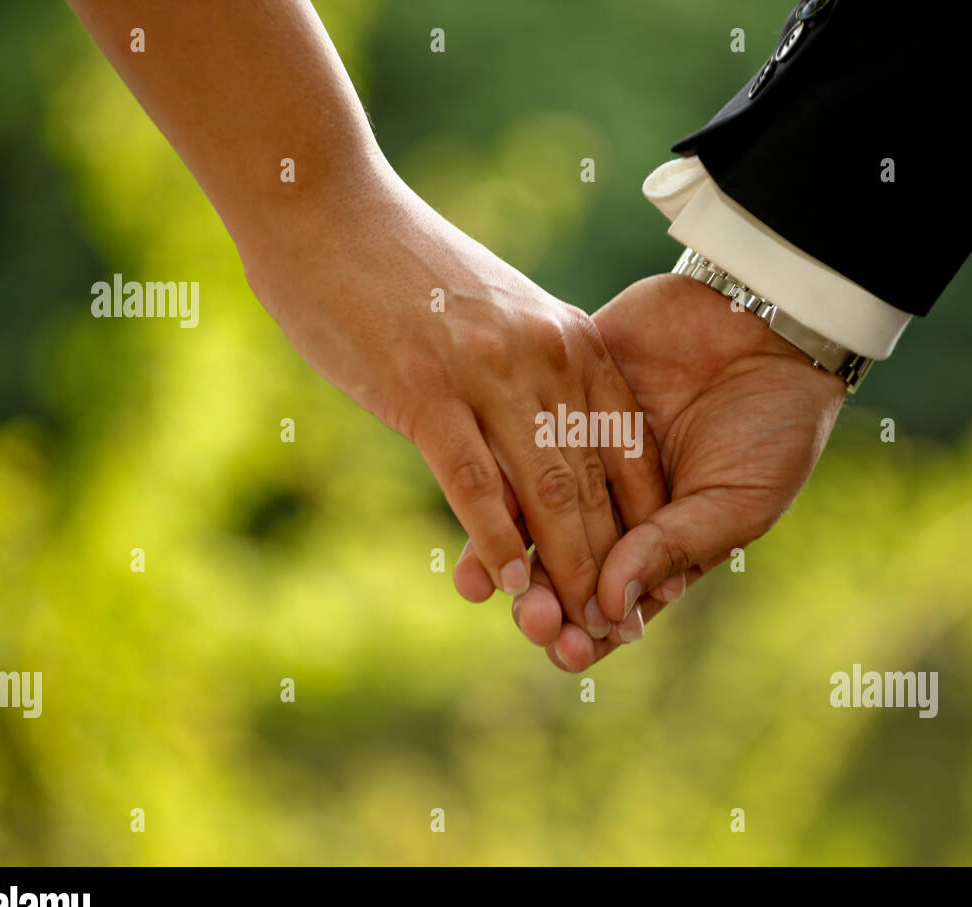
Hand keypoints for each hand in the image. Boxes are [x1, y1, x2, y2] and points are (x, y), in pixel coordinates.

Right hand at [245, 178, 668, 636]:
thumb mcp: (497, 322)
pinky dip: (493, 536)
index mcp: (572, 341)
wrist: (326, 208)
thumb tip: (540, 457)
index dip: (641, 526)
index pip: (628, 451)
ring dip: (558, 571)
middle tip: (614, 633)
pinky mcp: (425, 388)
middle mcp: (546, 356)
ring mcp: (487, 372)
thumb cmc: (407, 273)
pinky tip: (504, 580)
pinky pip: (473, 477)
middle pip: (592, 483)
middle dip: (605, 568)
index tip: (644, 584)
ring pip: (544, 491)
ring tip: (567, 629)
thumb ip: (530, 382)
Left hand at [456, 273, 846, 669]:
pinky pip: (516, 442)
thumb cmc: (775, 427)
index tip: (570, 651)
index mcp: (659, 540)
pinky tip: (477, 501)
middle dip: (542, 600)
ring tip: (482, 582)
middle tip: (531, 618)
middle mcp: (612, 503)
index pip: (612, 602)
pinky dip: (493, 475)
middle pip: (562, 568)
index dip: (588, 633)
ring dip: (503, 550)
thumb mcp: (737, 502)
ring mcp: (583, 451)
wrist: (769, 325)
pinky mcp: (561, 396)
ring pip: (528, 513)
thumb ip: (672, 550)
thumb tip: (611, 607)